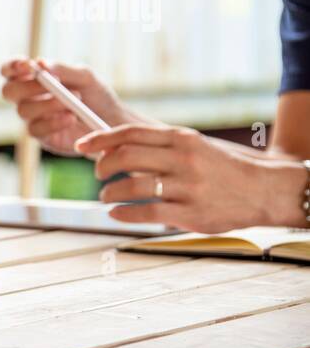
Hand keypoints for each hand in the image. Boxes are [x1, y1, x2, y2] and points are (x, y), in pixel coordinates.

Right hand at [0, 58, 132, 155]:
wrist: (114, 123)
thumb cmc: (97, 96)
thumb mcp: (85, 77)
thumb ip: (63, 69)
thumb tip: (41, 63)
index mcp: (33, 80)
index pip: (9, 71)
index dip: (11, 67)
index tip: (27, 65)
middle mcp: (28, 99)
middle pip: (8, 91)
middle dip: (28, 86)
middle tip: (52, 84)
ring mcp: (34, 119)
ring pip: (23, 110)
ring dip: (47, 103)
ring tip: (72, 102)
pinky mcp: (42, 137)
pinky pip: (35, 129)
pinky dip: (53, 122)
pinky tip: (71, 118)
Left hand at [76, 124, 307, 233]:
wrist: (264, 190)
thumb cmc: (222, 168)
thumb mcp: (194, 146)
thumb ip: (160, 146)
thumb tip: (116, 146)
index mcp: (181, 139)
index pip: (130, 134)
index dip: (100, 139)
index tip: (82, 146)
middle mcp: (183, 159)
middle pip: (126, 157)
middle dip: (103, 166)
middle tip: (98, 174)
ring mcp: (187, 186)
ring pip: (132, 186)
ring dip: (110, 192)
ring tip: (106, 196)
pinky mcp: (190, 213)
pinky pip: (146, 212)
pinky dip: (123, 213)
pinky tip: (116, 213)